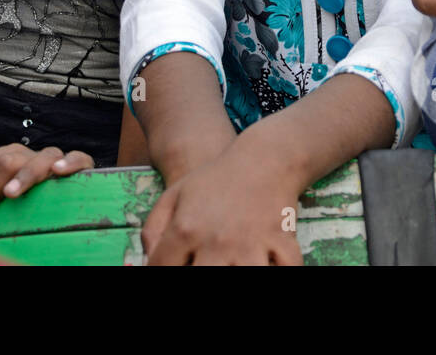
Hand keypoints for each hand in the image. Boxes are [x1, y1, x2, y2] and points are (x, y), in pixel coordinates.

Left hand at [0, 144, 93, 225]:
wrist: (66, 191)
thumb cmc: (27, 193)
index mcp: (8, 157)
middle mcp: (29, 155)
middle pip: (5, 161)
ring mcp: (54, 159)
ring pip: (37, 159)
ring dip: (23, 176)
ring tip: (10, 194)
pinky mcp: (81, 164)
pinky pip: (78, 157)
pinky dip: (69, 162)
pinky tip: (58, 172)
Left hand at [141, 131, 303, 265]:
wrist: (264, 157)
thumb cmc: (216, 179)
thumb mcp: (174, 195)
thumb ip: (152, 230)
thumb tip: (148, 264)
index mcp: (186, 230)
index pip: (162, 270)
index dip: (162, 274)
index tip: (173, 270)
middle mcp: (216, 242)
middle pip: (202, 278)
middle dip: (200, 276)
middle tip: (207, 265)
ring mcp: (250, 243)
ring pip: (246, 276)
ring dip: (238, 274)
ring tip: (233, 267)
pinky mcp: (281, 241)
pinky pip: (288, 268)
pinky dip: (283, 270)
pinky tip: (268, 265)